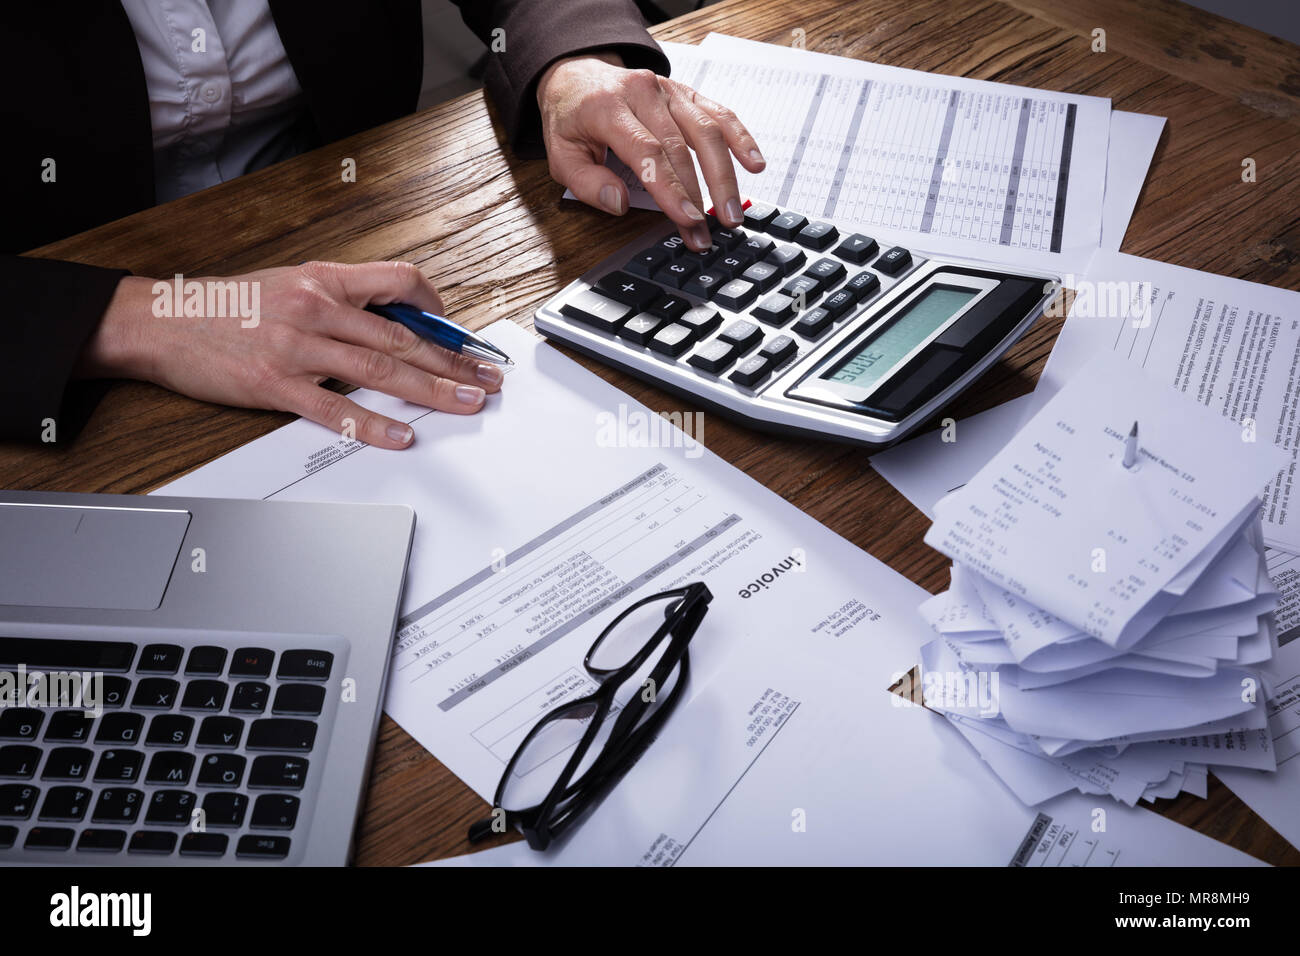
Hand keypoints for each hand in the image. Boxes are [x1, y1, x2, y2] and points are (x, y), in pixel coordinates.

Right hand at [76, 260, 503, 448]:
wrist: (161, 321)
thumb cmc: (228, 307)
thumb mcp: (291, 283)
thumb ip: (343, 300)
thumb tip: (395, 323)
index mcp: (324, 278)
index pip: (400, 283)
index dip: (437, 309)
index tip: (459, 334)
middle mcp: (317, 308)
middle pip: (402, 335)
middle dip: (454, 359)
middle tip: (487, 378)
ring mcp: (297, 347)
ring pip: (380, 369)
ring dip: (432, 389)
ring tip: (466, 402)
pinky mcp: (275, 384)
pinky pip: (335, 408)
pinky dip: (372, 424)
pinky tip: (401, 435)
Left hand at [537, 52, 765, 249]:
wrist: (576, 74)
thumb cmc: (571, 119)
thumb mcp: (559, 155)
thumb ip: (585, 182)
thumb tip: (618, 203)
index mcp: (608, 108)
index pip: (647, 151)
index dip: (671, 188)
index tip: (688, 219)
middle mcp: (642, 93)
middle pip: (681, 146)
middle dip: (699, 194)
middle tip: (709, 232)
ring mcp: (667, 90)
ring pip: (706, 130)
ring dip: (724, 175)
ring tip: (733, 212)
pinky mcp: (685, 92)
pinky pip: (719, 113)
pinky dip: (740, 138)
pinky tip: (755, 163)